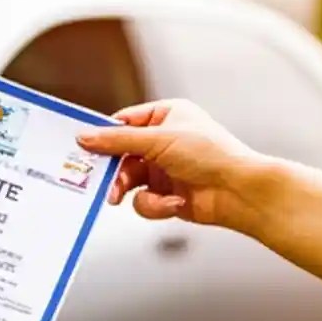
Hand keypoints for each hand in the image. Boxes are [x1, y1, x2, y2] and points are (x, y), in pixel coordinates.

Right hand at [76, 99, 270, 229]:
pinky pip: (143, 200)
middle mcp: (164, 141)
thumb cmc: (212, 155)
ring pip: (128, 180)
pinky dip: (154, 204)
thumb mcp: (159, 140)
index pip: (123, 122)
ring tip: (121, 197)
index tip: (82, 146)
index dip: (104, 135)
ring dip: (126, 189)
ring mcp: (164, 169)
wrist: (240, 193)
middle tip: (99, 180)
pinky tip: (173, 202)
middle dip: (113, 170)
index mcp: (166, 116)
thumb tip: (84, 137)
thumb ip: (117, 140)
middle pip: (120, 154)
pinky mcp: (166, 194)